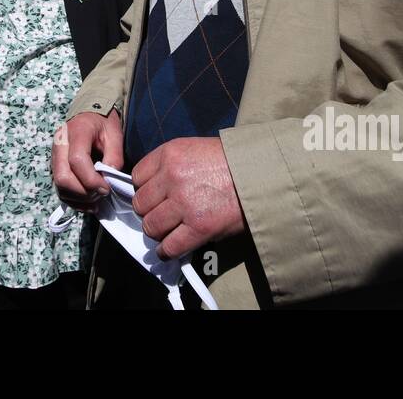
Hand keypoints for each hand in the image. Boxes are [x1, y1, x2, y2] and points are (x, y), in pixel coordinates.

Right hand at [52, 110, 123, 210]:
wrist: (89, 114)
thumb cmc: (103, 122)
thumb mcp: (114, 133)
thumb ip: (114, 155)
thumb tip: (109, 178)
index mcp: (76, 133)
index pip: (77, 161)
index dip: (91, 180)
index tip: (107, 188)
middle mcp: (60, 145)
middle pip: (63, 177)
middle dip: (84, 192)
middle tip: (102, 194)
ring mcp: (55, 157)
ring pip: (59, 186)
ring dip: (79, 199)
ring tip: (97, 199)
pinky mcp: (56, 167)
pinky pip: (60, 190)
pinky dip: (74, 201)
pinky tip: (89, 203)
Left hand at [132, 137, 245, 259]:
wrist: (264, 174)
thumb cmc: (232, 162)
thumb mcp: (195, 150)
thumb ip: (171, 164)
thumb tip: (153, 187)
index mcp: (170, 153)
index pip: (137, 177)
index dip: (146, 189)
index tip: (155, 195)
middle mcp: (172, 177)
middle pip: (141, 203)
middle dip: (150, 211)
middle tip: (164, 214)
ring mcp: (184, 203)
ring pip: (151, 226)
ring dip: (159, 231)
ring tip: (170, 230)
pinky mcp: (199, 227)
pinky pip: (169, 247)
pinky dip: (167, 251)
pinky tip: (171, 249)